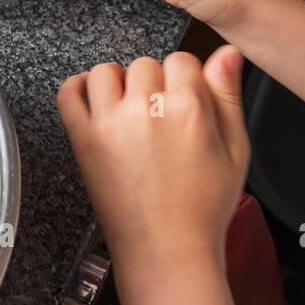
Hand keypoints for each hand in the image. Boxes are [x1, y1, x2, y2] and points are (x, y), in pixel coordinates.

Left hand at [57, 47, 249, 267]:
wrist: (166, 250)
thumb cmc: (202, 208)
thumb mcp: (235, 149)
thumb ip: (227, 95)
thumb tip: (227, 54)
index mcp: (187, 108)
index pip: (182, 59)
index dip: (185, 79)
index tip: (184, 100)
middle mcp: (144, 110)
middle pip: (145, 64)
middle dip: (155, 84)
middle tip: (161, 116)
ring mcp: (108, 124)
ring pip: (107, 71)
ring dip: (119, 83)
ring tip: (131, 109)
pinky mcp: (82, 140)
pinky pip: (69, 93)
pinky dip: (79, 87)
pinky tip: (95, 98)